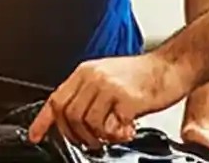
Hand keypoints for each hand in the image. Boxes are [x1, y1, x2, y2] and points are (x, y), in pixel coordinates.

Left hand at [27, 51, 192, 147]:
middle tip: (91, 141)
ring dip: (97, 136)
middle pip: (67, 114)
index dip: (43, 121)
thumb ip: (91, 95)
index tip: (36, 136)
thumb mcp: (110, 78)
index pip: (55, 98)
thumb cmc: (146, 75)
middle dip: (75, 135)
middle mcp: (94, 76)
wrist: (172, 66)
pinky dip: (116, 135)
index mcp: (87, 71)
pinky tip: (128, 129)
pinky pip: (109, 126)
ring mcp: (109, 87)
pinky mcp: (125, 99)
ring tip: (112, 135)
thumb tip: (76, 120)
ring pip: (86, 122)